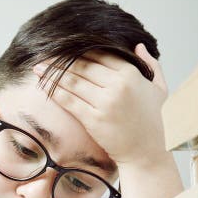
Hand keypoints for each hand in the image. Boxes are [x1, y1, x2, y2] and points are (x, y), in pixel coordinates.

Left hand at [33, 44, 168, 164]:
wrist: (145, 152)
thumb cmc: (151, 120)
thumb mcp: (159, 89)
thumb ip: (151, 65)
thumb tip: (137, 46)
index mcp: (131, 74)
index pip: (99, 54)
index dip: (79, 51)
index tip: (65, 49)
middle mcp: (118, 85)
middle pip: (82, 65)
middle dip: (60, 60)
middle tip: (44, 56)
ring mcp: (105, 102)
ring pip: (72, 81)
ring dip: (52, 73)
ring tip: (38, 68)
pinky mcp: (93, 118)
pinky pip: (68, 100)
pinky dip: (54, 91)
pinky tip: (43, 85)